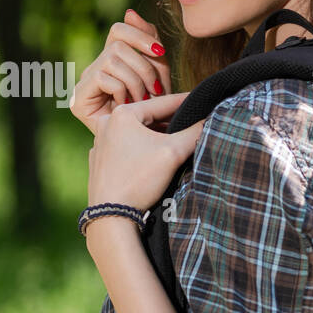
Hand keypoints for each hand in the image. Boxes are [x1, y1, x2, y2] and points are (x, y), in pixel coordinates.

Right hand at [69, 9, 170, 133]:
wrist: (147, 146)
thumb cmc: (155, 109)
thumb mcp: (157, 70)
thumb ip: (147, 41)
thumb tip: (129, 12)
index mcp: (112, 59)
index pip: (119, 30)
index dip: (140, 36)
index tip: (160, 53)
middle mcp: (95, 67)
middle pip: (117, 44)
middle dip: (143, 66)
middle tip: (155, 90)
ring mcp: (84, 82)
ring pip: (111, 59)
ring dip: (135, 81)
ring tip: (142, 101)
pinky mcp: (78, 99)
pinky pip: (102, 77)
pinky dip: (121, 91)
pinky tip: (126, 107)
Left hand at [87, 93, 204, 211]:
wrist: (110, 215)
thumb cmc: (138, 180)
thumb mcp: (172, 153)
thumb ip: (194, 132)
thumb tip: (211, 119)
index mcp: (122, 114)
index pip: (162, 102)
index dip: (186, 100)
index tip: (203, 97)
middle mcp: (107, 124)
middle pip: (149, 117)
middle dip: (171, 121)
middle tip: (193, 121)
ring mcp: (101, 142)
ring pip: (137, 133)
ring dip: (156, 136)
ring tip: (176, 140)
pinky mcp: (100, 160)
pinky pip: (126, 147)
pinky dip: (141, 148)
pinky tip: (153, 158)